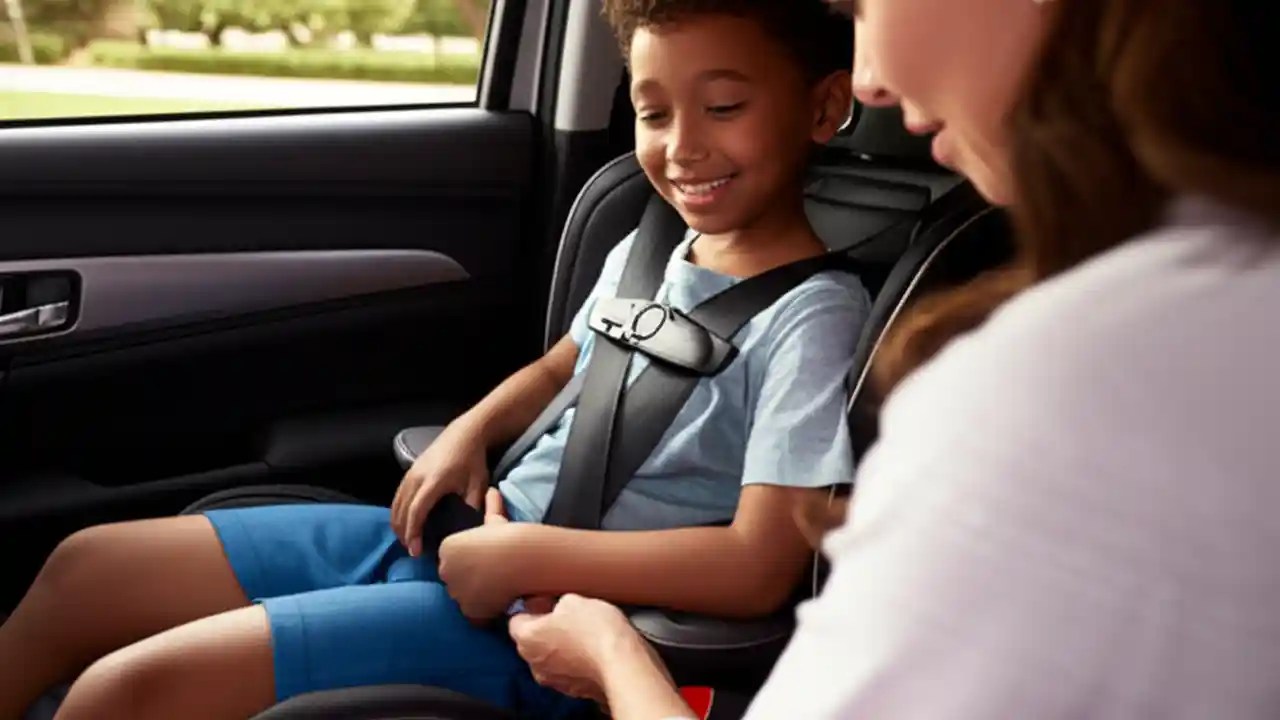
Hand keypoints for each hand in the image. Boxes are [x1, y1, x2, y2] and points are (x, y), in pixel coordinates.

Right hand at [390, 423, 489, 556]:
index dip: (413, 533)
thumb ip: (473, 506)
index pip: (416, 511)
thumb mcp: (478, 483)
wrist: (464, 433)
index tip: (415, 550)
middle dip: (404, 533)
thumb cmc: (473, 459)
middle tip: (412, 551)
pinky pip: (397, 495)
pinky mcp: (409, 471)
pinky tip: (404, 522)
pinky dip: (397, 511)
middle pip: (402, 510)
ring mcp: (410, 473)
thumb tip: (468, 529)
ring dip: (398, 523)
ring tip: (407, 540)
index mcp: (434, 482)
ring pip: (396, 503)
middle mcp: (417, 477)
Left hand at [438, 517, 524, 622]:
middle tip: (495, 575)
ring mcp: (457, 592)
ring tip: (501, 590)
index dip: (470, 563)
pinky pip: (476, 617)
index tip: (488, 560)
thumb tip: (493, 491)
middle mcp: (446, 570)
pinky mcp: (471, 611)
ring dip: (478, 597)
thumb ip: (491, 510)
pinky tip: (500, 605)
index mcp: (446, 548)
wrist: (521, 557)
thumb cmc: (510, 536)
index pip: (452, 562)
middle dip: (470, 581)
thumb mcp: (497, 520)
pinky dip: (486, 614)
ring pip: (465, 599)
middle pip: (455, 581)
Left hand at [509, 594, 666, 704]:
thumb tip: (559, 607)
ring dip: (563, 646)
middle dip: (547, 628)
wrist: (622, 663)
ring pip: (551, 658)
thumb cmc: (596, 630)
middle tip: (568, 615)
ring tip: (585, 632)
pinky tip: (593, 649)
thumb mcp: (573, 600)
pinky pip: (569, 671)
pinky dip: (577, 661)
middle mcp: (534, 664)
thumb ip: (557, 603)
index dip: (533, 607)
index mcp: (526, 639)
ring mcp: (554, 680)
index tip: (547, 601)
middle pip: (533, 641)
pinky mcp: (574, 690)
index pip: (516, 620)